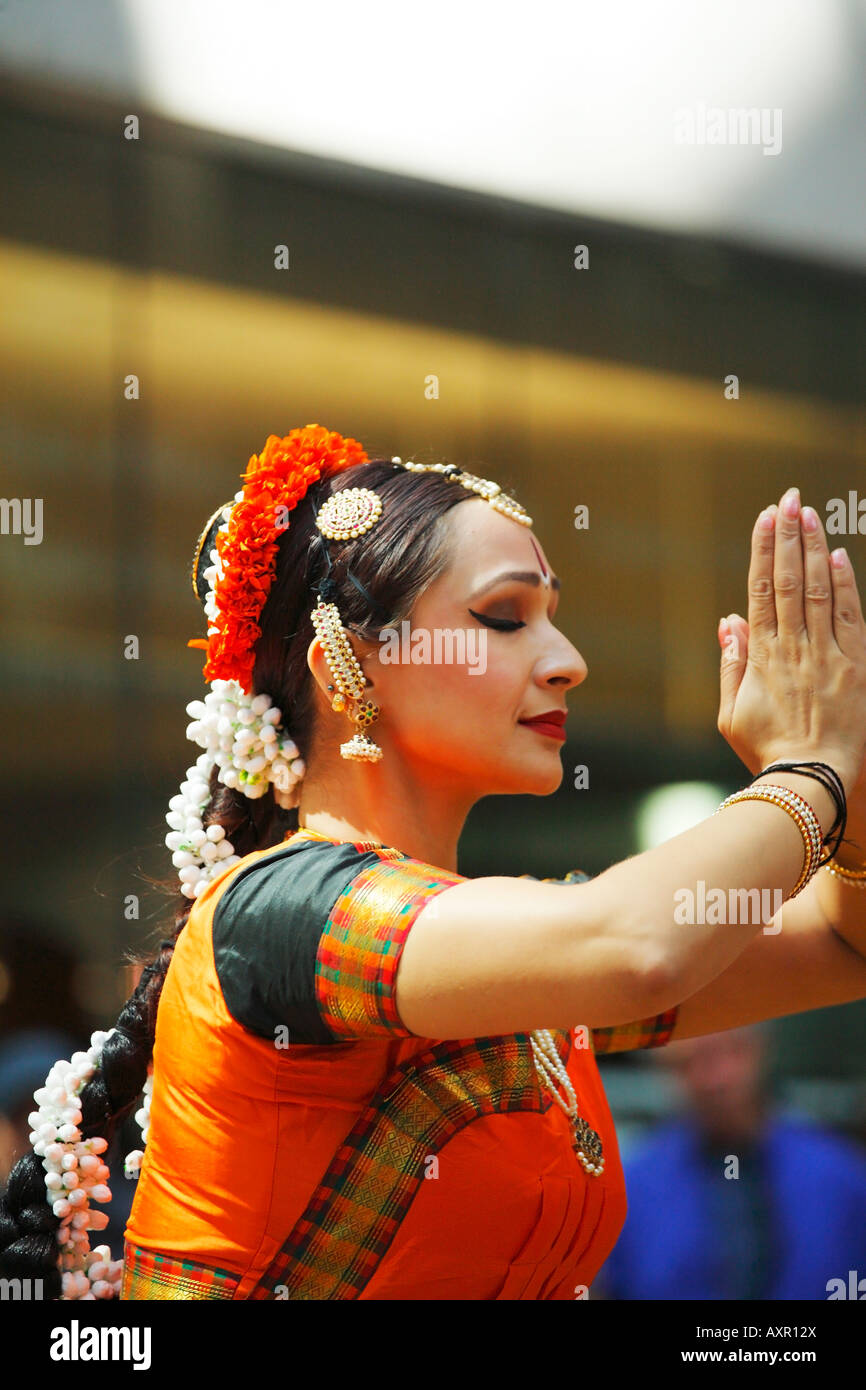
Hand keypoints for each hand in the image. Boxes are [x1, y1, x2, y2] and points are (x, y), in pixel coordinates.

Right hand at [717, 487, 865, 796]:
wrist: (811, 779)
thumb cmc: (767, 750)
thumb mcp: (731, 713)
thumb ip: (732, 663)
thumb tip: (729, 619)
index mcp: (761, 657)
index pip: (759, 591)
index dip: (762, 551)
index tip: (764, 518)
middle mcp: (793, 648)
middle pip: (787, 581)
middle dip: (787, 536)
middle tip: (788, 498)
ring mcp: (826, 655)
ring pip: (817, 590)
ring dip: (812, 549)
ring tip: (810, 513)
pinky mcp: (854, 667)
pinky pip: (849, 618)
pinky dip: (843, 585)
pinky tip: (837, 556)